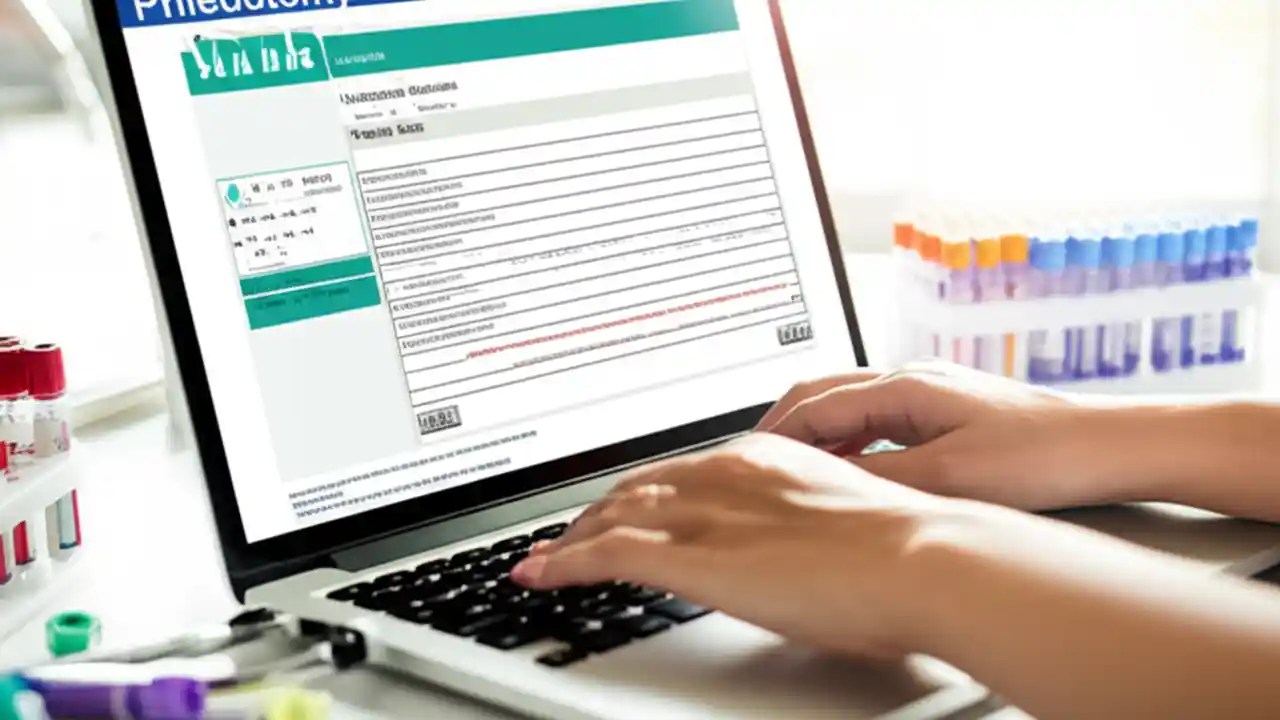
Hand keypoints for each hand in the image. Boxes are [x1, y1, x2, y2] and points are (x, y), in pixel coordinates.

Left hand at [511, 433, 945, 657]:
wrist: (920, 557)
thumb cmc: (901, 548)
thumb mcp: (836, 520)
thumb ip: (798, 525)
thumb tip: (793, 553)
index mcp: (760, 457)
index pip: (676, 472)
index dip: (636, 493)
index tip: (619, 509)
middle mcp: (724, 472)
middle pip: (634, 488)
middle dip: (594, 512)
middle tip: (567, 535)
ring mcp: (705, 511)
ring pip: (612, 514)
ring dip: (570, 538)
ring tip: (545, 558)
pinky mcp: (693, 556)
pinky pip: (606, 554)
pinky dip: (565, 563)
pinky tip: (544, 575)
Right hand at [757, 361, 1135, 510]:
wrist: (1106, 446)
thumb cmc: (1040, 456)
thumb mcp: (947, 476)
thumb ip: (879, 477)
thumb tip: (823, 482)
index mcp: (904, 388)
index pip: (814, 404)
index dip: (773, 433)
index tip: (744, 458)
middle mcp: (912, 381)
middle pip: (824, 393)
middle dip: (783, 425)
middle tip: (753, 459)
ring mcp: (931, 394)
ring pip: (850, 406)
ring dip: (816, 434)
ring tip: (791, 469)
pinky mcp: (947, 412)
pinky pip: (878, 421)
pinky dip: (849, 442)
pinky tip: (850, 471)